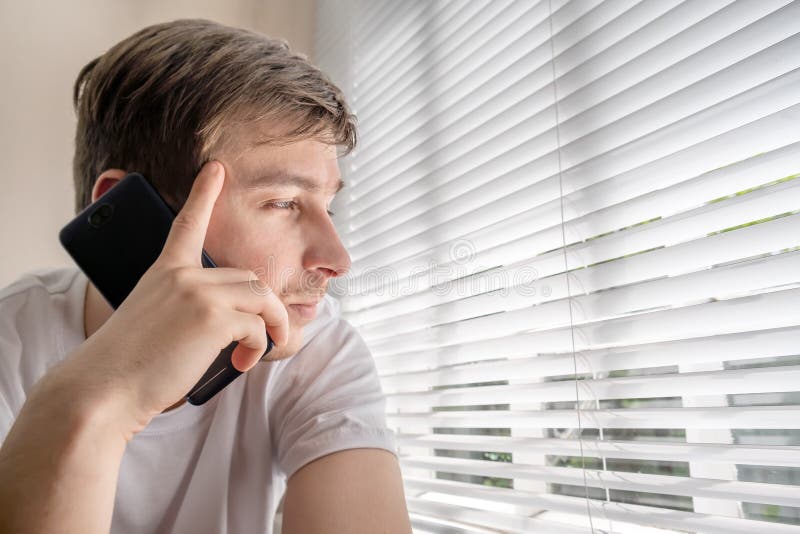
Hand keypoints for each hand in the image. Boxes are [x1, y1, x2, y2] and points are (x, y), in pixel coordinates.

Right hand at [62, 161, 288, 431]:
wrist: (101, 390)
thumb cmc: (125, 365)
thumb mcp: (153, 321)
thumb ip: (184, 308)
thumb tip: (227, 323)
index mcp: (164, 271)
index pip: (187, 224)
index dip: (204, 194)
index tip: (216, 169)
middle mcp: (183, 275)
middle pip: (248, 277)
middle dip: (262, 308)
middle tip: (254, 340)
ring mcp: (198, 294)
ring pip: (261, 296)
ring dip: (269, 324)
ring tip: (253, 350)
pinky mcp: (212, 318)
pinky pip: (258, 325)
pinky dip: (258, 346)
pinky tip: (239, 362)